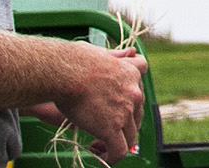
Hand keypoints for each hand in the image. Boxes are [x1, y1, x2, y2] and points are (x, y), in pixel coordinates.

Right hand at [49, 46, 144, 161]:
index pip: (140, 88)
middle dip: (124, 124)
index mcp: (131, 73)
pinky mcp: (112, 129)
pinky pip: (119, 150)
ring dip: (118, 142)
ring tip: (100, 145)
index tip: (117, 106)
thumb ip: (116, 56)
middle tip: (106, 129)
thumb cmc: (76, 61)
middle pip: (137, 115)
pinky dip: (112, 157)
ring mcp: (124, 112)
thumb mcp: (101, 53)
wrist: (67, 73)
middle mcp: (133, 93)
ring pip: (130, 136)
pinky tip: (99, 153)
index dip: (130, 100)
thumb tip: (128, 52)